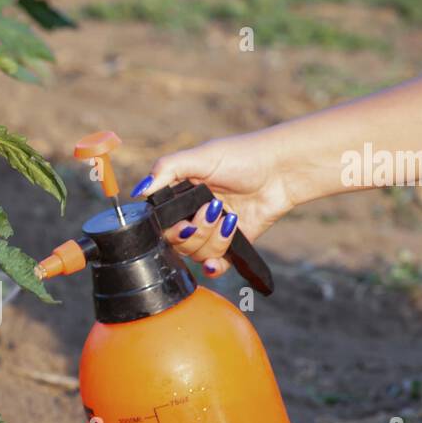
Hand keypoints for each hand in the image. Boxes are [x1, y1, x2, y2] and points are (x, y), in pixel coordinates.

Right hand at [132, 131, 298, 277]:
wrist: (282, 170)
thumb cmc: (243, 156)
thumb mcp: (201, 156)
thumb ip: (166, 169)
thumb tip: (139, 192)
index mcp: (180, 194)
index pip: (159, 223)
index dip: (167, 227)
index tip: (181, 221)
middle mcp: (193, 214)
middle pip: (177, 242)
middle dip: (194, 231)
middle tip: (213, 209)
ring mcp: (212, 231)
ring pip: (197, 254)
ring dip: (213, 240)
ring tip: (230, 218)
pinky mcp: (233, 244)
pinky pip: (216, 265)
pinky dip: (215, 266)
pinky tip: (218, 261)